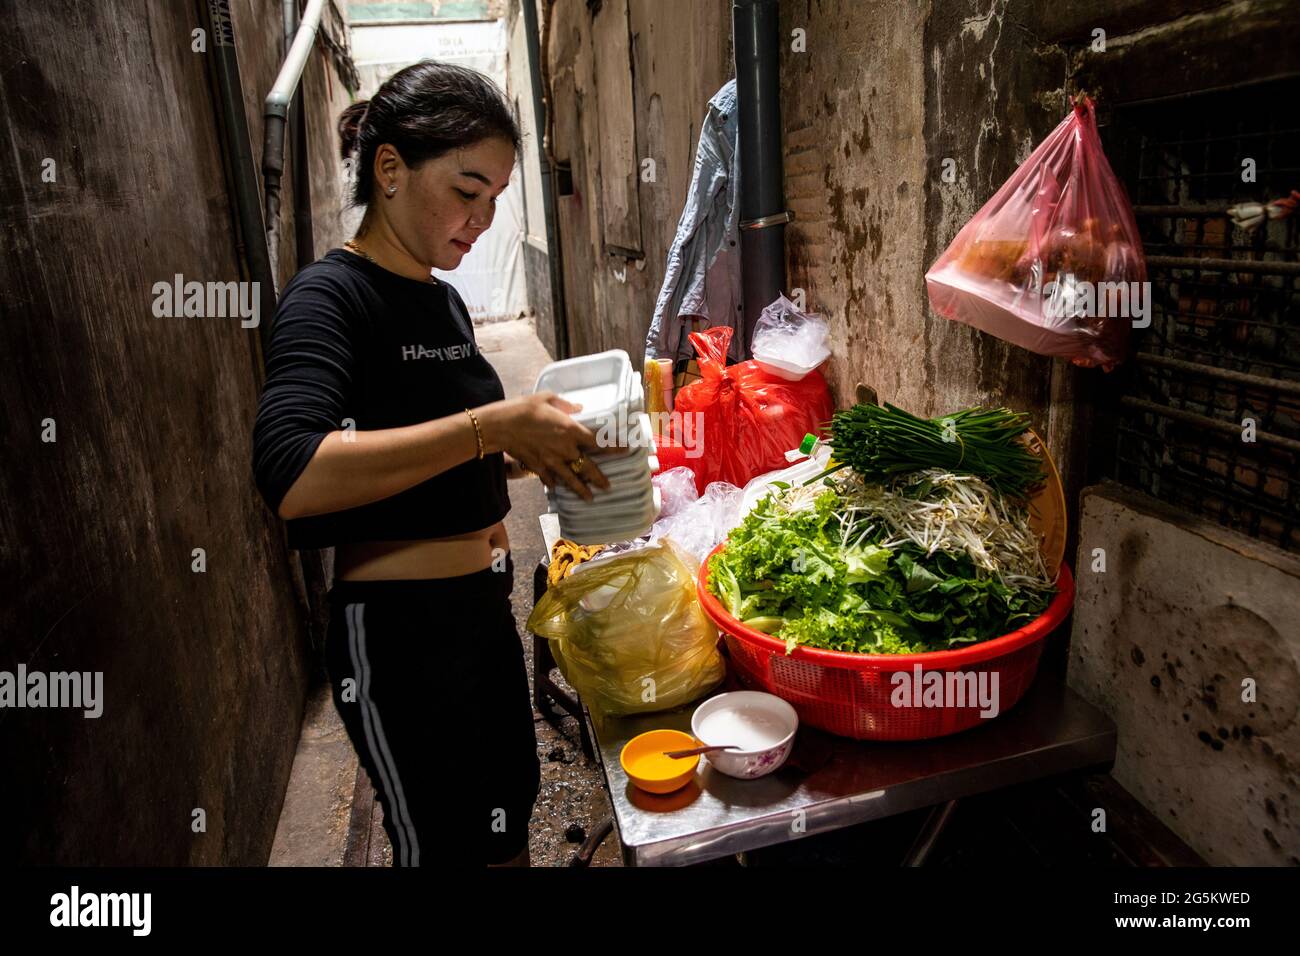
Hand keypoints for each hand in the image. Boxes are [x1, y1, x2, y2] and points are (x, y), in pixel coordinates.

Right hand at [475, 393, 610, 500]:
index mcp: (571, 430)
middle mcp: (565, 449)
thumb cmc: (525, 407)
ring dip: (581, 490)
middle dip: (599, 478)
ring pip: (571, 479)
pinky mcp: (538, 468)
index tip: (625, 451)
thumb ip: (566, 405)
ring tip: (589, 498)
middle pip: (588, 468)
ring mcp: (552, 461)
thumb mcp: (548, 398)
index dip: (614, 447)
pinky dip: (555, 484)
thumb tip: (578, 408)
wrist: (501, 425)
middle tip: (607, 486)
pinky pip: (550, 479)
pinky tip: (558, 487)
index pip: (599, 442)